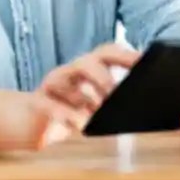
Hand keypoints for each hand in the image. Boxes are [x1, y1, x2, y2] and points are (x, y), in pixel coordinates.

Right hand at [26, 43, 140, 148]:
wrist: (32, 125)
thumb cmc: (70, 114)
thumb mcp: (95, 110)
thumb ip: (114, 105)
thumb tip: (144, 109)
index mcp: (89, 68)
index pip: (110, 54)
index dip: (128, 56)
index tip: (146, 62)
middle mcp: (72, 71)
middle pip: (89, 60)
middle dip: (107, 71)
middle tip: (119, 90)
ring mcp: (53, 84)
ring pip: (68, 73)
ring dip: (88, 91)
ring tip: (103, 108)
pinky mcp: (38, 102)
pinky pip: (51, 104)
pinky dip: (67, 114)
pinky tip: (80, 125)